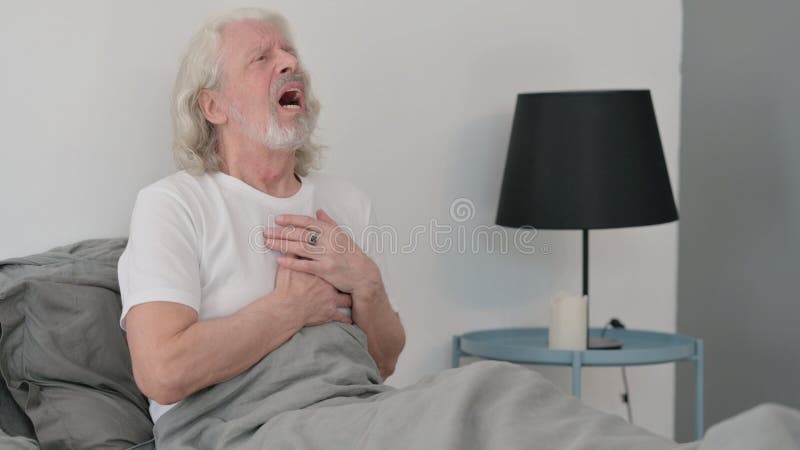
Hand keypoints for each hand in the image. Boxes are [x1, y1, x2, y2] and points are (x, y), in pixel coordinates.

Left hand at [263, 209, 379, 294]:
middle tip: (265, 231)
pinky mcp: (326, 270)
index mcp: (331, 231)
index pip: (307, 222)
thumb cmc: (352, 254)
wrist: (363, 274)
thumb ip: (329, 223)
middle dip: (281, 232)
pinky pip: (305, 265)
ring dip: (282, 244)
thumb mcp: (342, 235)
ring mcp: (327, 255)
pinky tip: (279, 260)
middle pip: (300, 234)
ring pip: (300, 248)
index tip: (277, 219)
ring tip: (268, 243)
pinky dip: (292, 262)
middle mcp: (328, 241)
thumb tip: (318, 211)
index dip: (291, 220)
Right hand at [273, 254, 352, 326]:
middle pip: (342, 282)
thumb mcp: (287, 269)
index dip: (335, 266)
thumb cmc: (286, 291)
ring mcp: (331, 300)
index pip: (330, 267)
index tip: (338, 265)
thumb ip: (291, 257)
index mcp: (320, 274)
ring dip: (348, 299)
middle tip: (349, 280)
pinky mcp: (329, 314)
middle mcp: (329, 286)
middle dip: (346, 281)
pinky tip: (349, 320)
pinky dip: (345, 319)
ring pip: (346, 299)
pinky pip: (341, 317)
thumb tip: (291, 247)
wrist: (287, 309)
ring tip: (351, 298)